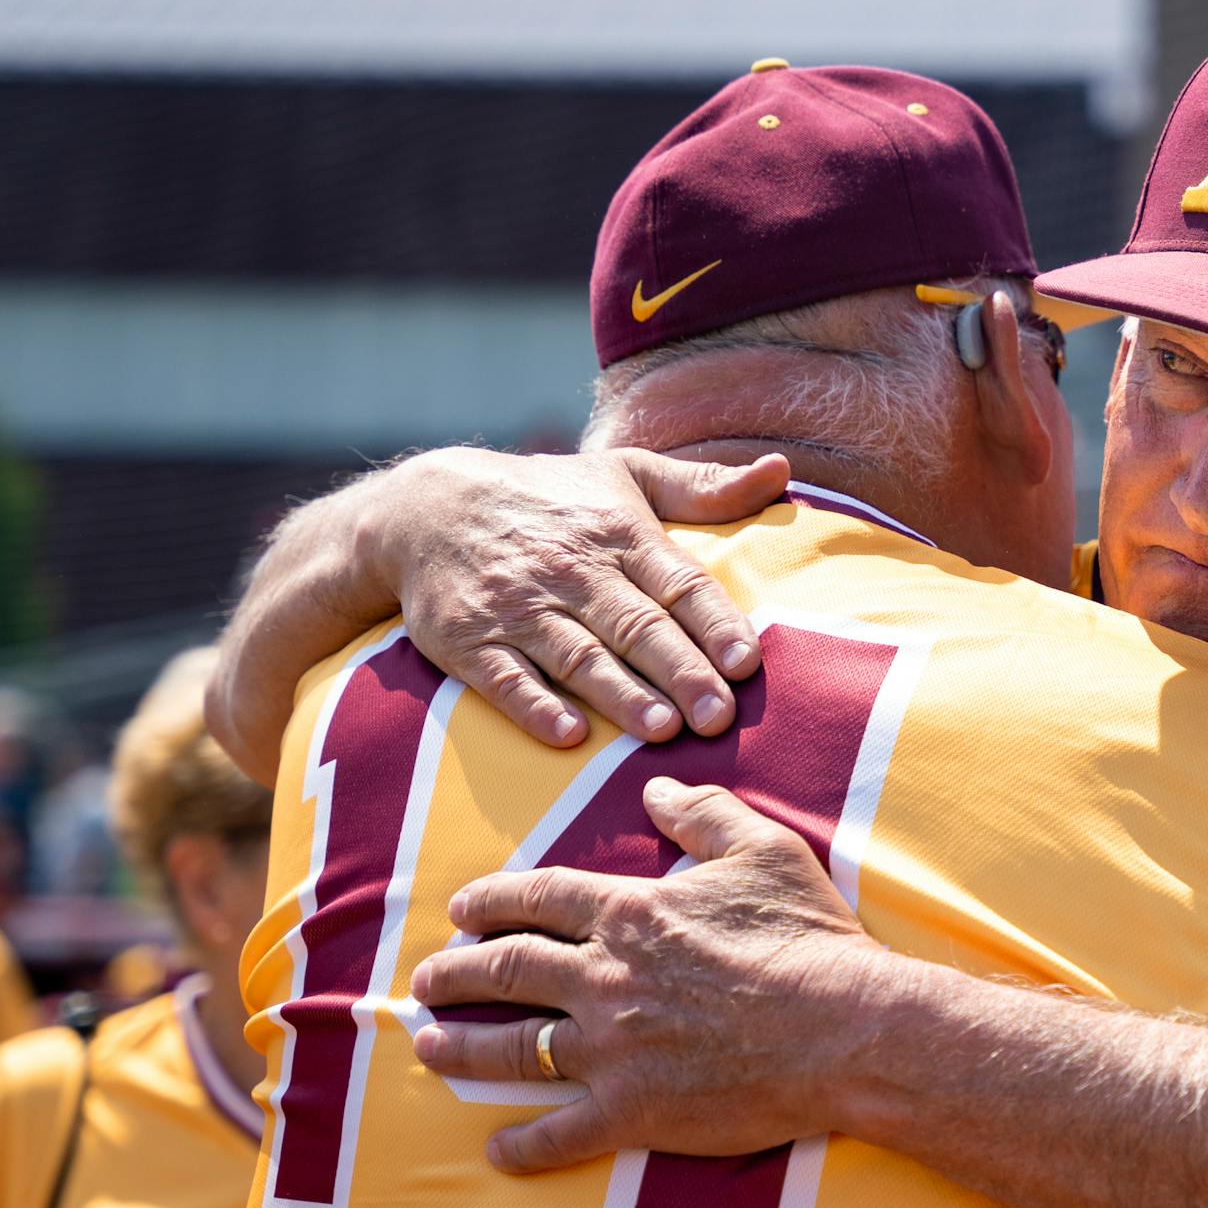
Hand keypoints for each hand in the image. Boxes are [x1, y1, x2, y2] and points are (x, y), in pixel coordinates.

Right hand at [367, 446, 790, 745]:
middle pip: (635, 626)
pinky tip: (568, 735)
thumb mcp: (625, 475)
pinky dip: (534, 706)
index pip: (677, 582)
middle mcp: (573, 571)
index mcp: (619, 534)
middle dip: (680, 671)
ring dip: (619, 694)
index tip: (748, 662)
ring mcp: (519, 607)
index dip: (714, 623)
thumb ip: (704, 486)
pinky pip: (504, 677)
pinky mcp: (469, 641)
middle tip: (718, 716)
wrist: (426, 508)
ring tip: (662, 730)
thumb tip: (780, 472)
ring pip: (577, 655)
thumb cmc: (549, 499)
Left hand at [408, 778, 885, 1170]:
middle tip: (425, 982)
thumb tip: (655, 787)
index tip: (461, 911)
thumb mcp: (763, 850)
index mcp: (629, 913)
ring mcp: (612, 1050)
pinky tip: (497, 1149)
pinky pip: (559, 1133)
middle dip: (453, 975)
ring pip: (511, 1049)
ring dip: (460, 1048)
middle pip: (503, 971)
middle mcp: (604, 979)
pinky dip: (522, 1145)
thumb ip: (703, 813)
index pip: (537, 900)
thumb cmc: (809, 936)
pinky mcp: (633, 1112)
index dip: (490, 902)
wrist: (846, 1028)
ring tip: (428, 1048)